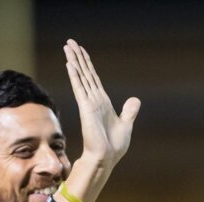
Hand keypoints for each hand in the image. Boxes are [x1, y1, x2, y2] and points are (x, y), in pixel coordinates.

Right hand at [64, 39, 140, 168]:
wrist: (106, 158)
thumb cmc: (114, 146)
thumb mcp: (126, 125)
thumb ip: (129, 111)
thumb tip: (135, 100)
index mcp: (102, 103)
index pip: (93, 79)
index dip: (87, 64)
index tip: (81, 52)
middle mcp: (94, 100)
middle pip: (85, 73)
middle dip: (78, 57)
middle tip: (70, 42)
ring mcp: (89, 103)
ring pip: (81, 77)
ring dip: (74, 61)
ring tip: (68, 46)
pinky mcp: (86, 108)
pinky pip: (79, 88)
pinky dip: (75, 76)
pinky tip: (70, 64)